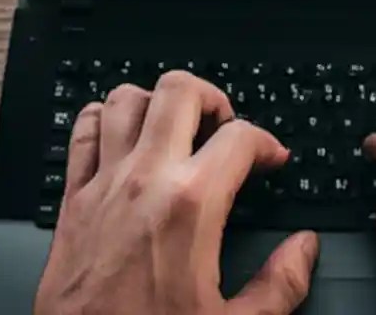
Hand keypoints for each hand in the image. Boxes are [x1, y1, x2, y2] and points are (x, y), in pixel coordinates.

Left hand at [35, 71, 318, 314]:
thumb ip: (281, 284)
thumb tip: (304, 249)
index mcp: (190, 207)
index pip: (240, 136)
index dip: (267, 142)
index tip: (271, 159)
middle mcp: (145, 181)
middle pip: (179, 91)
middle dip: (211, 98)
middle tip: (224, 128)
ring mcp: (103, 185)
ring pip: (125, 100)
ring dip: (156, 103)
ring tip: (176, 127)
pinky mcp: (71, 200)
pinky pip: (80, 130)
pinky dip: (102, 120)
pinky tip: (122, 138)